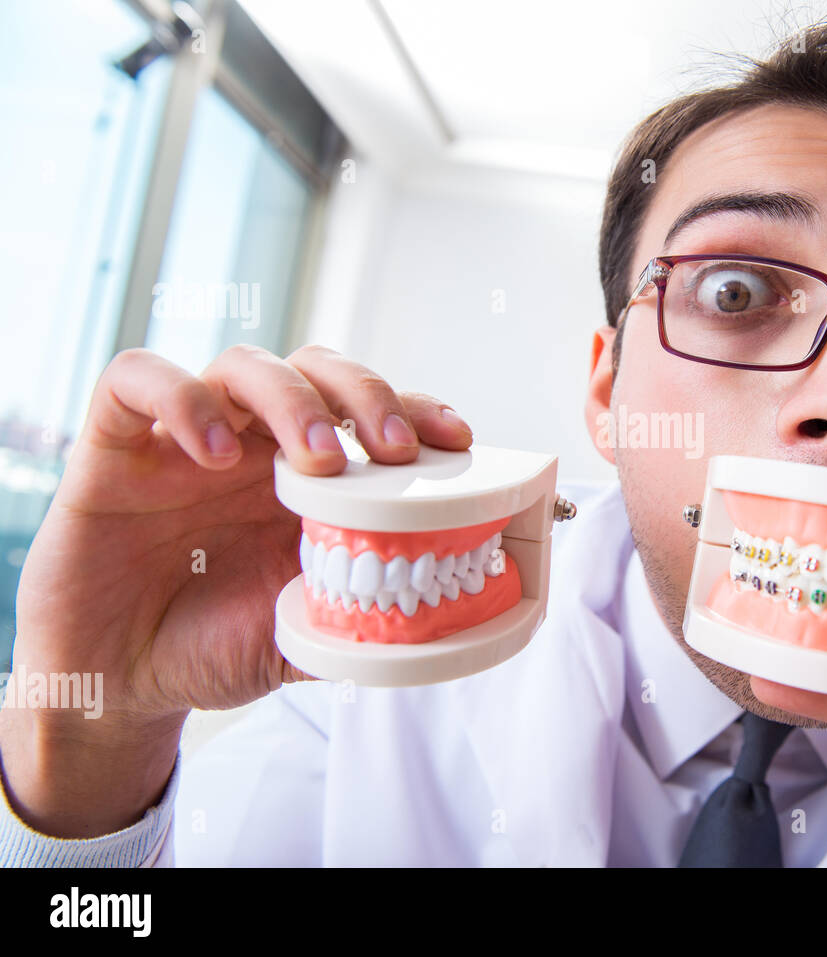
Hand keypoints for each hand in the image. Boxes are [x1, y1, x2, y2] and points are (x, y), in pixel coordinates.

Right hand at [0, 344, 472, 835]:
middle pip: (316, 369)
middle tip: (391, 451)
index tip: (455, 440)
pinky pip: (136, 381)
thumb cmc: (217, 646)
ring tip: (317, 463)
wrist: (121, 683)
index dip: (416, 410)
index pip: (368, 412)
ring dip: (292, 400)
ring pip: (244, 364)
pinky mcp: (114, 446)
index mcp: (307, 478)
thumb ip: (359, 615)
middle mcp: (254, 444)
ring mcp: (186, 439)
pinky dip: (181, 399)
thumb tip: (435, 615)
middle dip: (365, 395)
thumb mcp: (305, 634)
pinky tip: (214, 453)